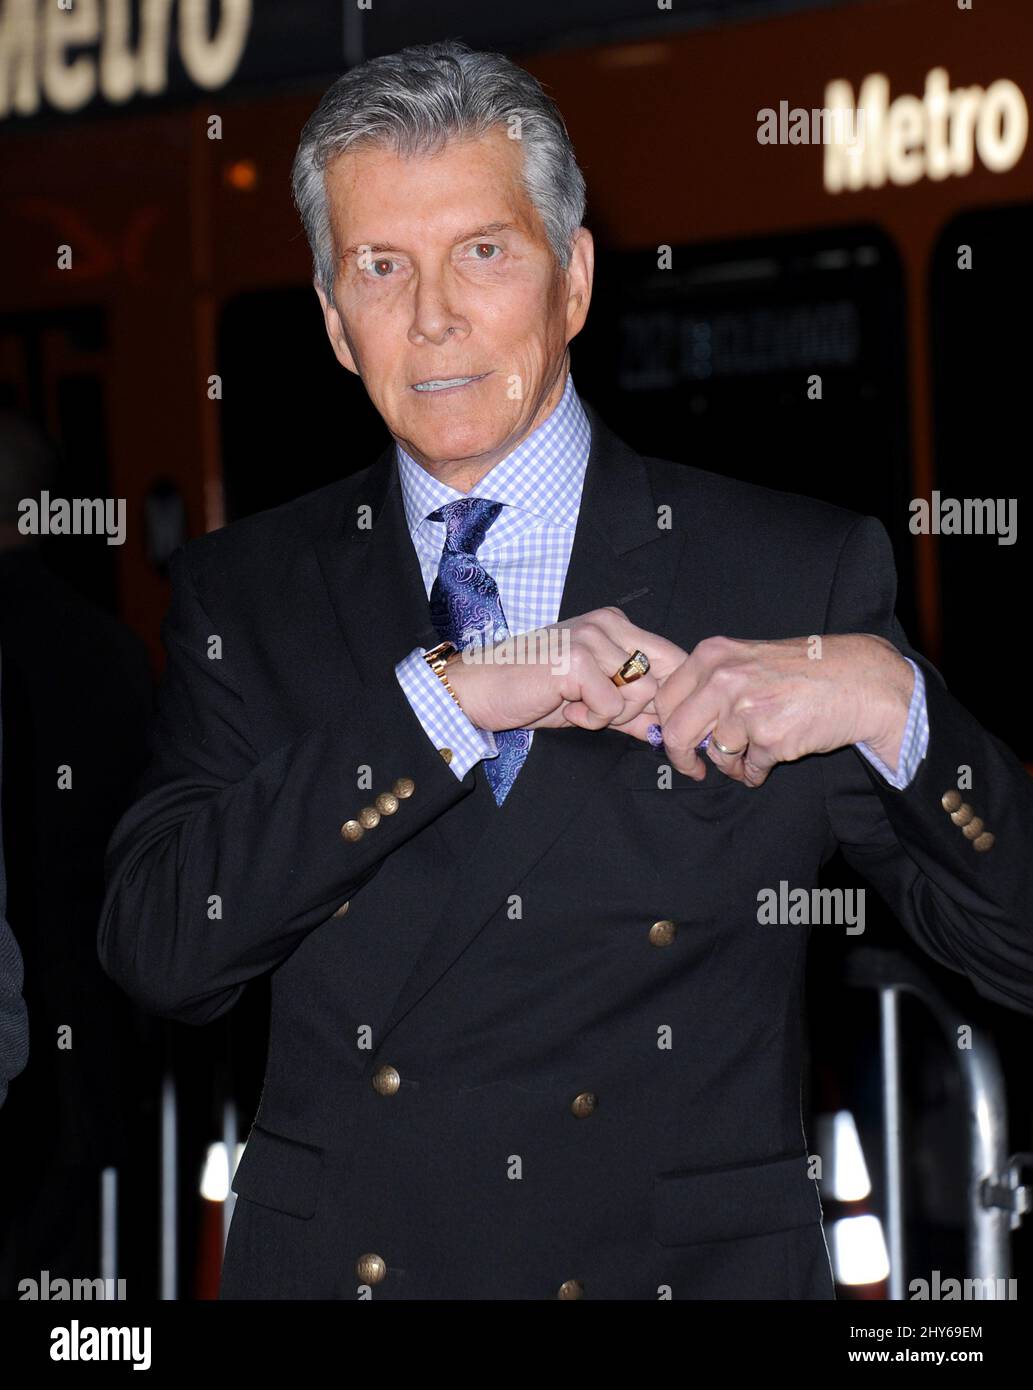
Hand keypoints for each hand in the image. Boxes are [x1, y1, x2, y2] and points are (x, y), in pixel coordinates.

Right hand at [444, 607, 687, 735]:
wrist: (479, 689)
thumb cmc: (531, 691)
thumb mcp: (591, 699)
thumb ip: (631, 709)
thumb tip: (668, 729)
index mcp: (614, 624)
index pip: (671, 658)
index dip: (667, 696)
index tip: (648, 720)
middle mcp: (607, 623)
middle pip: (662, 678)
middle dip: (639, 709)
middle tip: (598, 712)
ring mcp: (592, 638)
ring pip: (641, 694)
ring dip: (611, 716)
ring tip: (576, 707)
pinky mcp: (577, 660)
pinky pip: (613, 707)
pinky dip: (591, 720)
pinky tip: (564, 708)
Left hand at [631, 633, 913, 785]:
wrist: (859, 680)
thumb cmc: (804, 670)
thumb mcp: (747, 659)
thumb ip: (710, 684)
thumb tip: (678, 725)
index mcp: (712, 656)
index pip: (664, 700)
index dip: (666, 728)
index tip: (677, 743)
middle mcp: (724, 679)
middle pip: (676, 734)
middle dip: (683, 758)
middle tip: (694, 769)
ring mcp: (746, 709)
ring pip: (716, 755)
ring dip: (731, 764)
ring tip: (751, 755)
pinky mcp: (771, 738)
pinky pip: (749, 770)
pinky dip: (757, 772)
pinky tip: (772, 757)